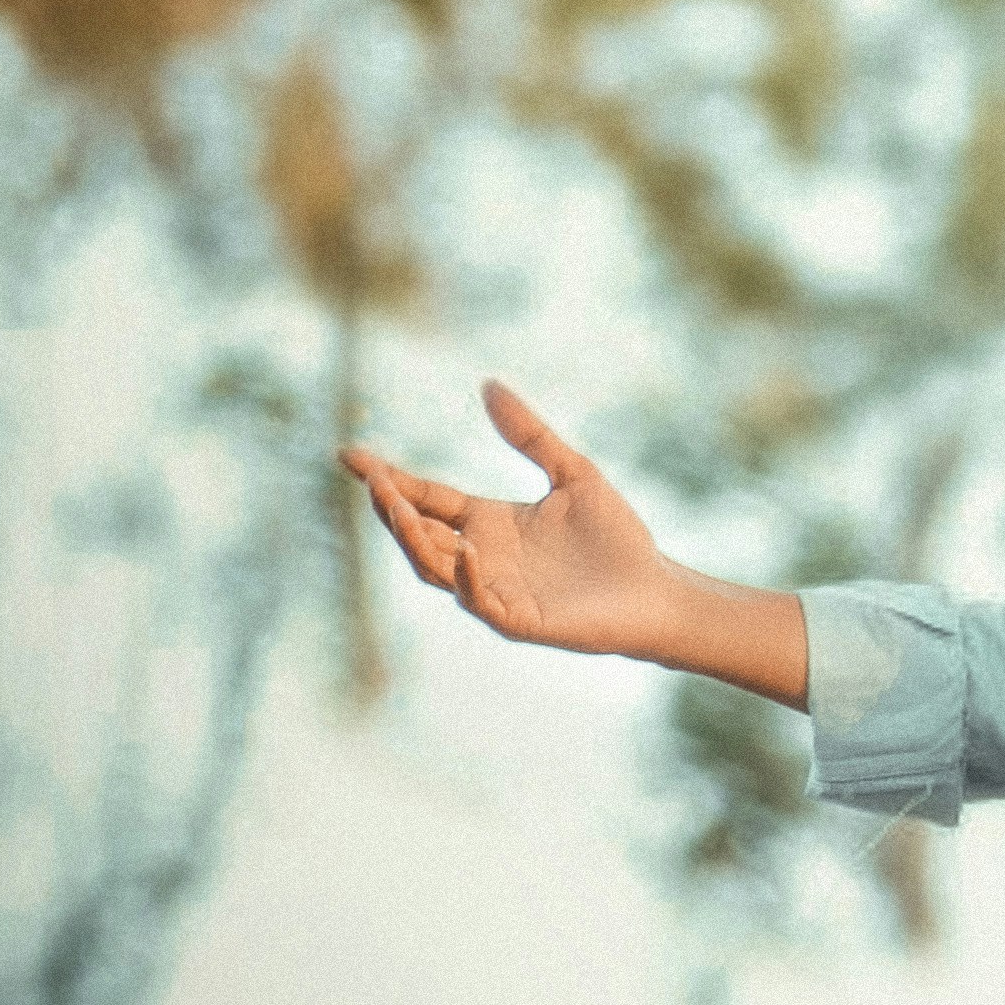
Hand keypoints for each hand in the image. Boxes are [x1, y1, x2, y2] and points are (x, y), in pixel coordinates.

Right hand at [339, 381, 664, 655]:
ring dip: (413, 538)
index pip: (425, 497)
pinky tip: (466, 550)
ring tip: (397, 506)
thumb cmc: (615, 537)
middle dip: (390, 508)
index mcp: (487, 522)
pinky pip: (480, 599)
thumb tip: (488, 384)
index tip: (350, 454)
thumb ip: (530, 434)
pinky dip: (469, 576)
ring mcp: (495, 590)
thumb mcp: (572, 472)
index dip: (387, 477)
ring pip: (434, 567)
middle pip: (416, 533)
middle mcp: (481, 556)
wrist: (655, 590)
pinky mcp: (518, 620)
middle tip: (372, 479)